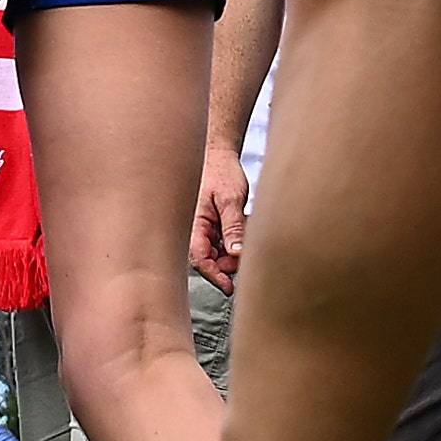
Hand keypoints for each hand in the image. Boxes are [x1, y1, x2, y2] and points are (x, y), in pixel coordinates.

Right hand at [193, 153, 251, 284]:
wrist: (218, 152)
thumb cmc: (220, 170)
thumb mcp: (230, 198)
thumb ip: (233, 225)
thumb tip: (236, 254)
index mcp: (193, 224)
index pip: (200, 259)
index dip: (214, 275)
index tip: (229, 287)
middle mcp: (196, 229)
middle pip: (211, 260)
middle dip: (229, 262)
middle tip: (248, 251)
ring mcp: (205, 229)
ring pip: (219, 253)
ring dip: (234, 251)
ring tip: (246, 228)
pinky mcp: (214, 226)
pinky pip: (224, 243)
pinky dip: (235, 240)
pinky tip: (244, 224)